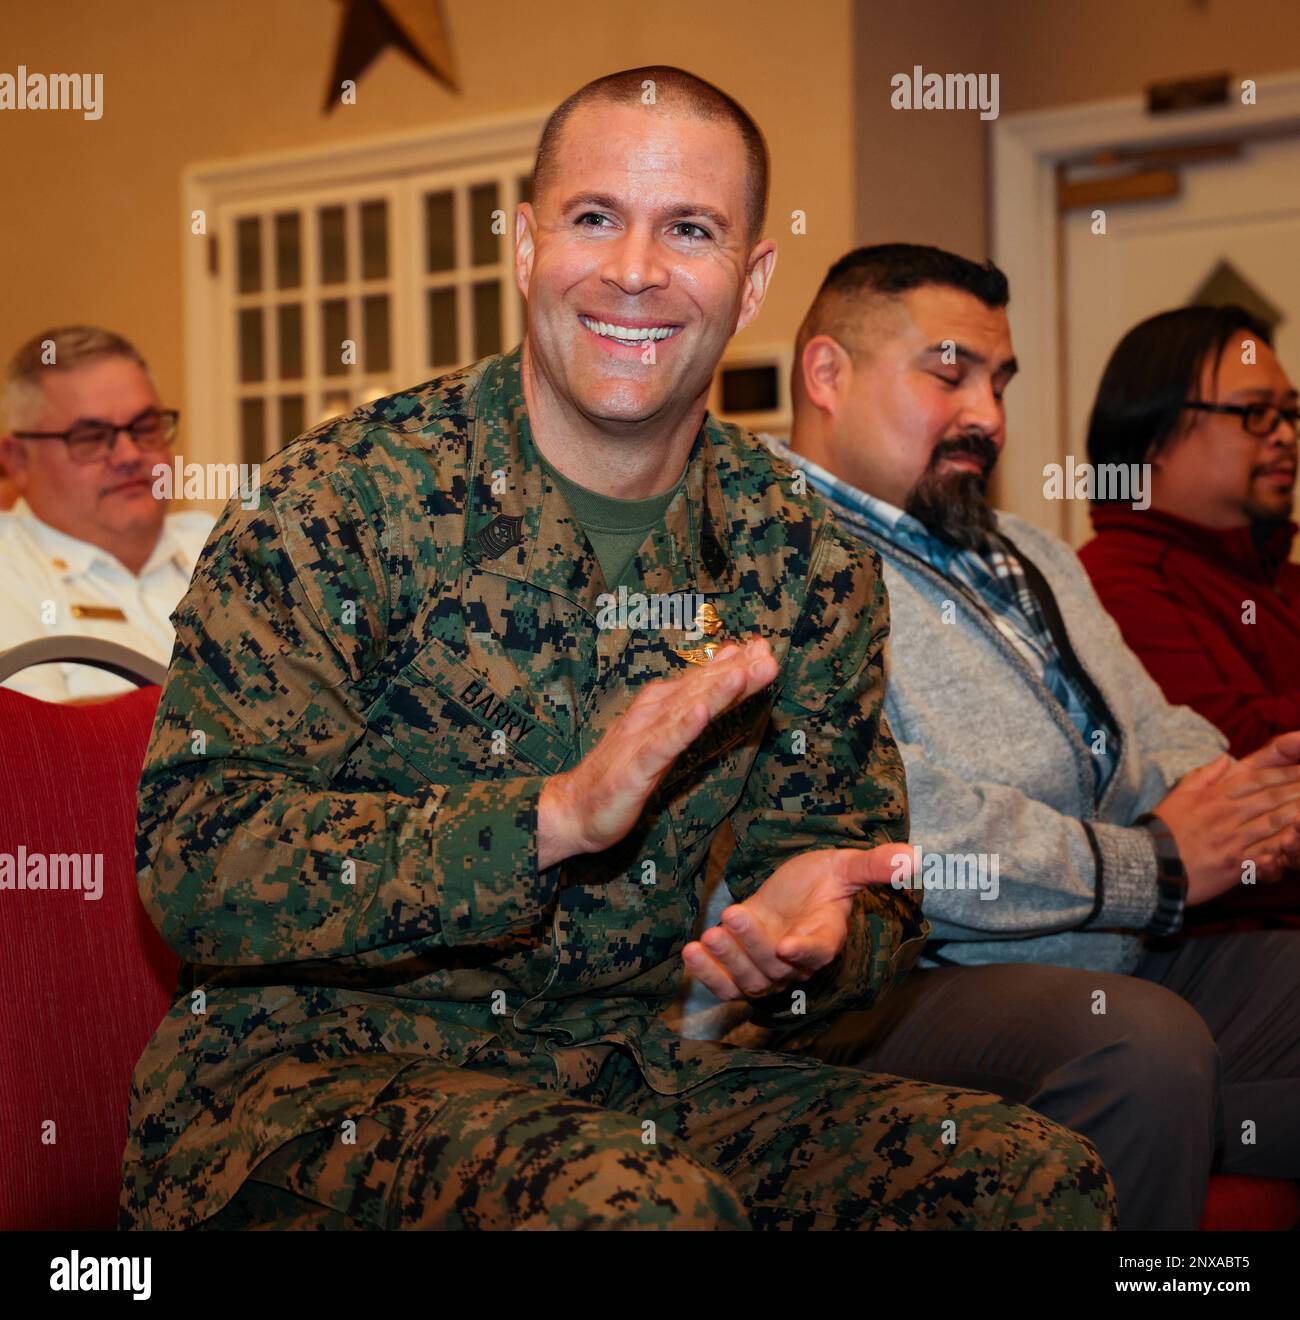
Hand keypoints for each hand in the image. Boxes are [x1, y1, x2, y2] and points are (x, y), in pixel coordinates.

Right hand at [537, 638, 778, 868]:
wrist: (573, 810)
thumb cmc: (619, 774)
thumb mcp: (660, 737)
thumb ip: (688, 707)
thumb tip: (723, 674)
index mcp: (658, 708)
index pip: (702, 682)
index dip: (735, 665)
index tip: (764, 647)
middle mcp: (651, 715)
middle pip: (699, 689)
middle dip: (735, 671)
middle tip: (767, 652)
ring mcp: (643, 738)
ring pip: (685, 709)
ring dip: (715, 691)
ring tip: (743, 672)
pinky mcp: (636, 766)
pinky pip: (663, 744)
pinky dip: (683, 727)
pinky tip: (701, 712)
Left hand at [681, 842, 915, 1000]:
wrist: (789, 892)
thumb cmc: (820, 879)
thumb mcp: (844, 865)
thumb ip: (874, 865)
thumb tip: (913, 856)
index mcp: (826, 937)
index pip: (819, 951)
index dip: (805, 951)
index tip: (789, 945)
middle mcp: (797, 961)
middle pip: (776, 965)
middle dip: (752, 944)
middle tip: (732, 915)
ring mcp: (768, 968)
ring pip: (750, 978)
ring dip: (728, 958)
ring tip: (709, 934)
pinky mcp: (742, 970)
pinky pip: (727, 986)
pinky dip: (708, 974)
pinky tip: (692, 953)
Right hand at [1153, 730, 1299, 904]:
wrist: (1149, 866)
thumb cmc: (1163, 830)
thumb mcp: (1178, 795)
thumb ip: (1204, 776)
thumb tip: (1226, 759)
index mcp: (1213, 797)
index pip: (1255, 780)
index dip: (1281, 773)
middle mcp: (1226, 816)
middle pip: (1270, 799)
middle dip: (1296, 790)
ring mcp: (1232, 841)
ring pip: (1273, 823)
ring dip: (1296, 814)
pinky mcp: (1235, 865)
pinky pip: (1266, 853)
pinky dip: (1283, 845)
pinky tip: (1295, 838)